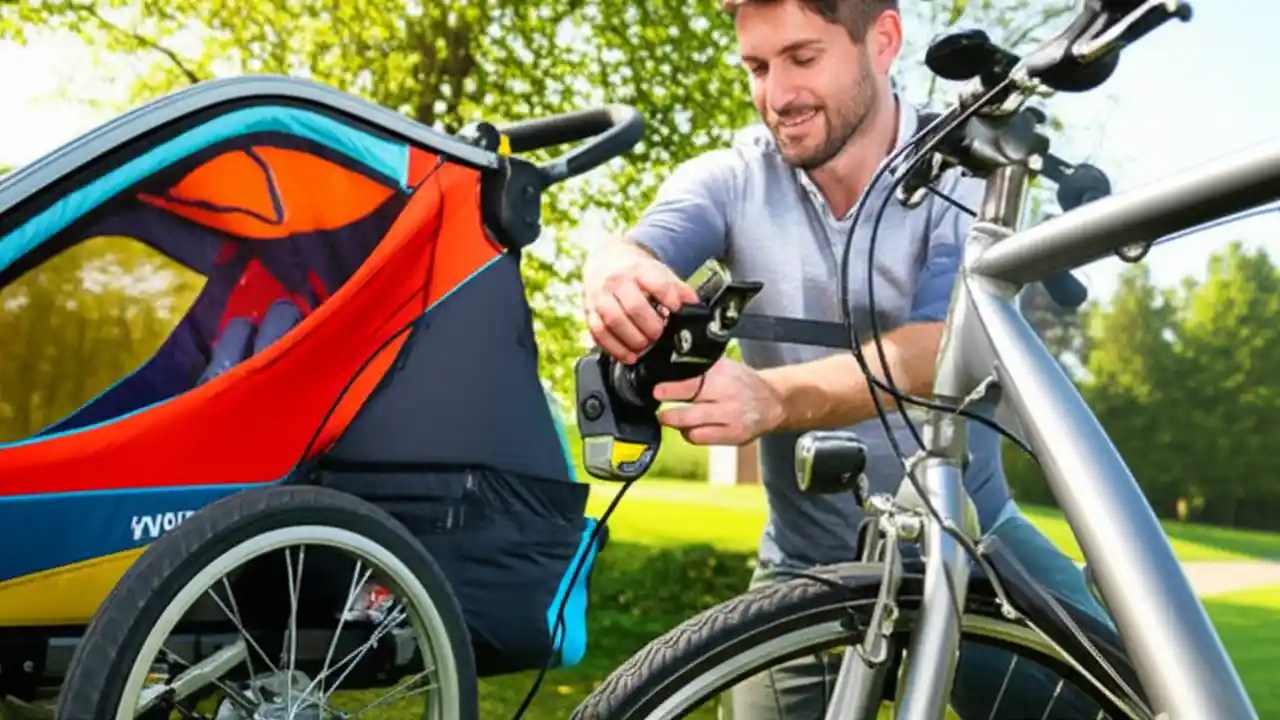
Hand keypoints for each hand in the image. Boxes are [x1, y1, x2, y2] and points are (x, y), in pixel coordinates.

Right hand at [582, 247, 698, 364]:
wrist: (606, 260)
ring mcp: (600, 296)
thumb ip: (677, 288)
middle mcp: (617, 282)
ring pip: (612, 320)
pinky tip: (628, 356)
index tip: (676, 309)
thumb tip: (694, 304)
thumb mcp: (658, 271)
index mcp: (639, 270)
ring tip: (644, 347)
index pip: (657, 283)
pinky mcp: (589, 311)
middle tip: (658, 334)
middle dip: (649, 326)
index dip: (669, 297)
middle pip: (634, 306)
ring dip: (631, 339)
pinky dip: (614, 348)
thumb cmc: (636, 272)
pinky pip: (598, 332)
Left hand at [653, 358, 784, 445]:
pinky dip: (689, 433)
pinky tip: (689, 427)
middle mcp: (727, 398)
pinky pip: (700, 438)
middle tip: (660, 410)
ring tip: (670, 417)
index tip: (657, 392)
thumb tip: (668, 366)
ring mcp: (730, 419)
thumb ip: (700, 367)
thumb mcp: (724, 366)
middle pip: (689, 411)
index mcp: (723, 376)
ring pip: (692, 428)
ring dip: (676, 423)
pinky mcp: (732, 436)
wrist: (773, 402)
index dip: (670, 390)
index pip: (691, 384)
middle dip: (669, 413)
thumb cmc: (742, 383)